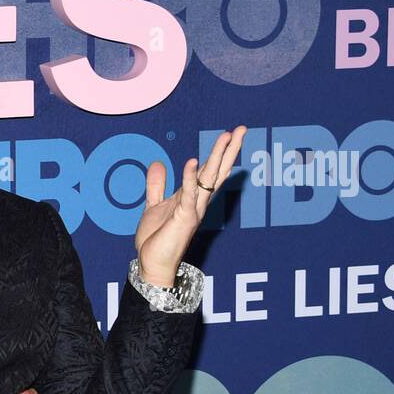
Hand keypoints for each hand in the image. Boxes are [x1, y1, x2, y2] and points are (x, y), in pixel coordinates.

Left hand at [134, 126, 246, 286]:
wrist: (152, 264)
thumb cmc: (155, 241)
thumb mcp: (153, 206)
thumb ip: (156, 186)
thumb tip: (157, 163)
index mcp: (191, 198)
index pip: (209, 172)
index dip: (219, 153)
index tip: (230, 134)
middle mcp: (197, 203)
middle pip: (216, 171)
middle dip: (228, 150)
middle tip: (242, 129)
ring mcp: (193, 210)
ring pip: (209, 179)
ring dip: (217, 157)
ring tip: (228, 136)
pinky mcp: (184, 218)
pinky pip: (188, 195)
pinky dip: (190, 178)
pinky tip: (193, 161)